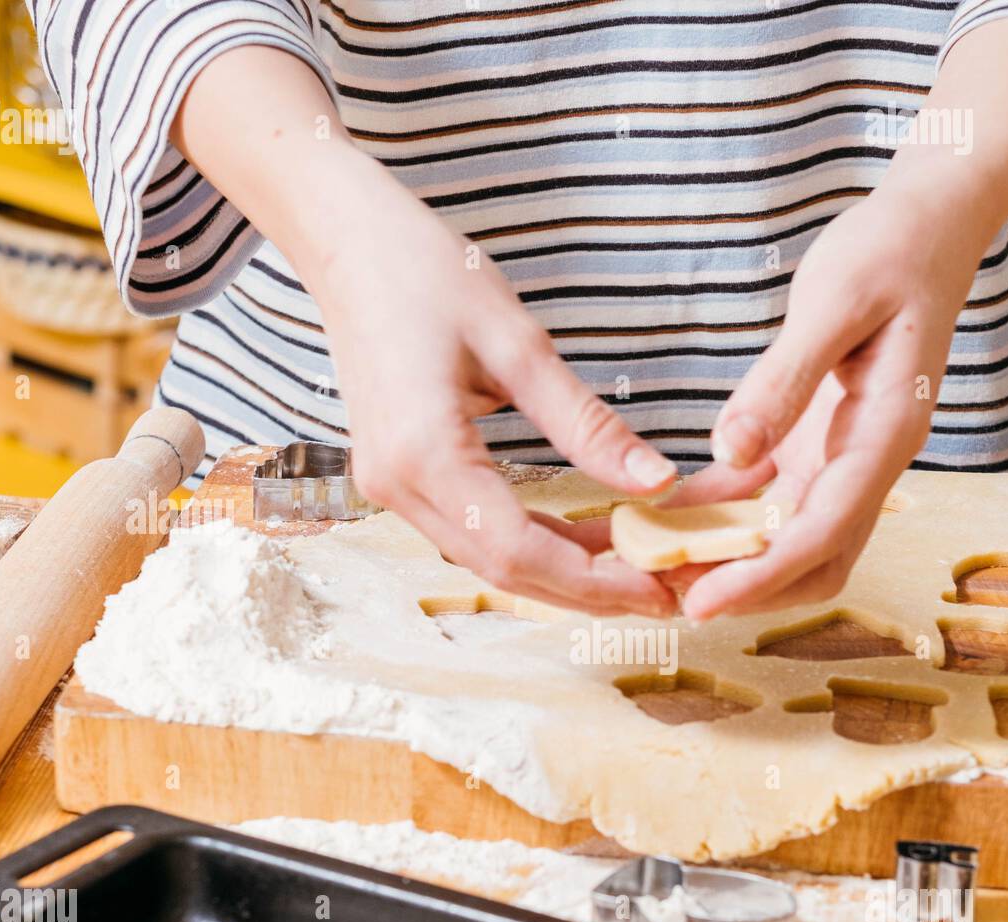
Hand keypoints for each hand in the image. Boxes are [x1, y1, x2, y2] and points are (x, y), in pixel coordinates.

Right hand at [317, 161, 678, 617]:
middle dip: (588, 590)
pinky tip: (586, 537)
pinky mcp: (399, 479)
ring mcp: (392, 488)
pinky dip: (533, 544)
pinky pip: (473, 533)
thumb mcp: (519, 344)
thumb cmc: (423, 272)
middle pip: (504, 572)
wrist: (344, 243)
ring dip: (564, 573)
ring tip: (637, 567)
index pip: (519, 551)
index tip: (659, 590)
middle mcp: (398, 486)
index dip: (594, 581)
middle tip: (663, 592)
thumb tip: (658, 481)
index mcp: (423, 452)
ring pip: (489, 561)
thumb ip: (586, 424)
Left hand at [678, 188, 990, 620]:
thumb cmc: (888, 253)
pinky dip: (722, 514)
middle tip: (670, 596)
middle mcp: (868, 462)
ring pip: (790, 540)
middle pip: (815, 561)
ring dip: (733, 561)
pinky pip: (766, 497)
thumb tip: (731, 450)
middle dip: (750, 589)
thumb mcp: (833, 302)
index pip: (824, 532)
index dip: (762, 577)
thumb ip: (784, 380)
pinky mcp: (815, 443)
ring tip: (660, 567)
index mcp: (886, 435)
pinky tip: (668, 519)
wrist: (926, 230)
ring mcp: (841, 458)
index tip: (701, 603)